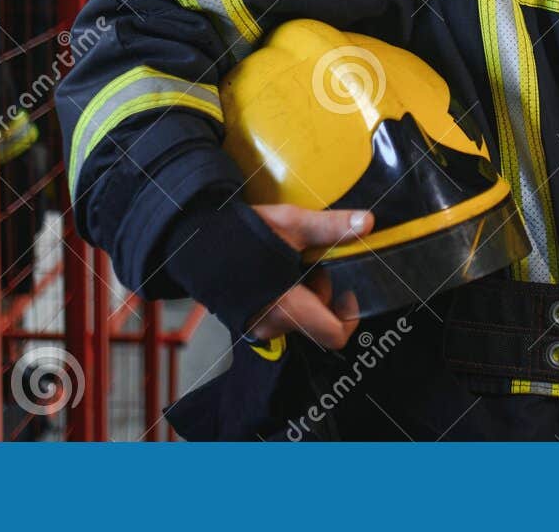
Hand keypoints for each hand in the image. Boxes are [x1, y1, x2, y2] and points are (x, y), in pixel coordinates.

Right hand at [244, 206, 373, 348]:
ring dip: (304, 291)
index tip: (347, 289)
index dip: (349, 315)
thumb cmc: (241, 234)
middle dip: (322, 292)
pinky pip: (279, 314)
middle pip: (317, 320)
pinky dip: (285, 295)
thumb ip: (331, 227)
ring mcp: (257, 325)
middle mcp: (272, 325)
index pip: (334, 335)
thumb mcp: (291, 224)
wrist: (192, 241)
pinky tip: (273, 269)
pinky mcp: (245, 318)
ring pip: (299, 316)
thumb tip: (366, 222)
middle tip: (311, 262)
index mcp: (288, 308)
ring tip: (289, 260)